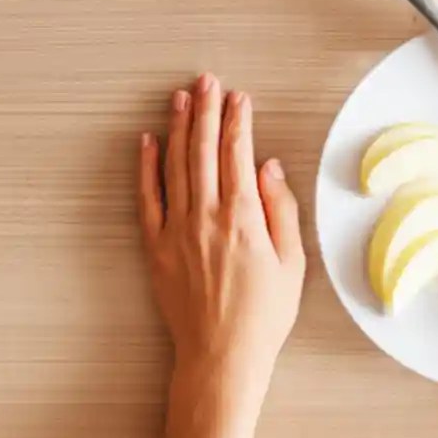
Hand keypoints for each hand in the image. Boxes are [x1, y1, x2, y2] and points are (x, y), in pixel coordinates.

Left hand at [137, 74, 305, 414]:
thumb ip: (280, 211)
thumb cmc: (264, 315)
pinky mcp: (156, 247)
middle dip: (206, 111)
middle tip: (208, 81)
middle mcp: (206, 217)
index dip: (238, 122)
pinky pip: (147, 198)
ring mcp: (177, 230)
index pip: (238, 156)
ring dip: (178, 128)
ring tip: (182, 98)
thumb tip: (268, 169)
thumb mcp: (292, 264)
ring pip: (175, 166)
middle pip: (203, 151)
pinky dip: (146, 167)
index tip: (240, 98)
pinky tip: (148, 142)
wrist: (221, 356)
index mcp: (244, 219)